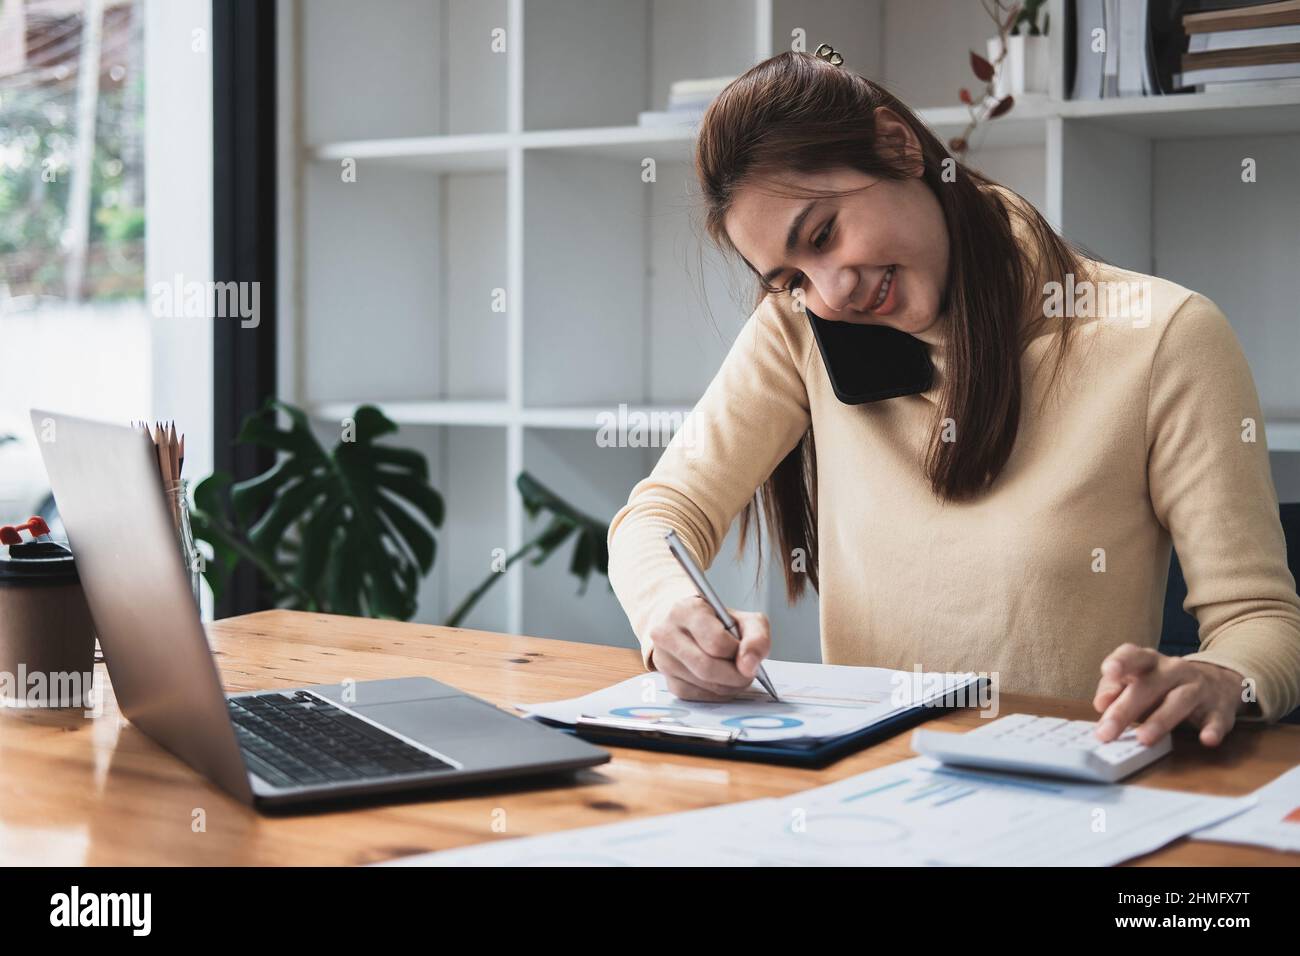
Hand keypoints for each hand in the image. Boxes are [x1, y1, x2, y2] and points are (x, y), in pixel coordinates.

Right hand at [647, 596, 770, 700]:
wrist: (687, 626)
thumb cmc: (717, 622)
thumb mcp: (743, 619)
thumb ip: (756, 637)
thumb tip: (749, 665)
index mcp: (687, 610)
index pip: (716, 642)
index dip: (738, 652)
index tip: (744, 652)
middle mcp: (667, 632)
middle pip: (707, 667)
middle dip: (736, 676)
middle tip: (747, 673)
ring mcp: (662, 658)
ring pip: (702, 684)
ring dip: (728, 686)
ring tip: (736, 675)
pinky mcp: (666, 679)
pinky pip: (695, 696)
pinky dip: (715, 693)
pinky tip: (721, 682)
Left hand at [1092, 643, 1247, 747]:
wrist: (1219, 682)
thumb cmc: (1164, 685)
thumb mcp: (1138, 681)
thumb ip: (1115, 689)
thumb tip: (1101, 704)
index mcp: (1150, 661)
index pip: (1134, 655)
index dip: (1121, 662)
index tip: (1108, 671)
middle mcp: (1175, 670)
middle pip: (1150, 685)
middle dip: (1126, 709)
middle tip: (1106, 732)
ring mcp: (1199, 688)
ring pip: (1180, 700)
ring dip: (1161, 720)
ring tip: (1143, 739)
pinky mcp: (1219, 709)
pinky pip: (1217, 719)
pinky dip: (1213, 729)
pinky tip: (1206, 740)